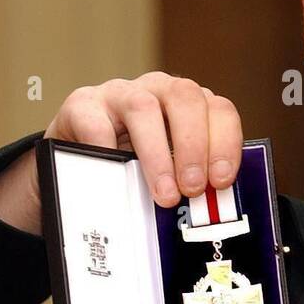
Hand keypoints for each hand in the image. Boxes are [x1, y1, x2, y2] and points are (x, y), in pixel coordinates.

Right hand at [0, 72, 242, 234]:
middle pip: (185, 97)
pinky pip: (95, 122)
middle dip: (194, 145)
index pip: (219, 108)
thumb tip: (212, 214)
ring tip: (163, 194)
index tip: (221, 180)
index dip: (225, 143)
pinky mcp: (82, 104)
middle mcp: (157, 90)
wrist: (78, 163)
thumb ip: (191, 180)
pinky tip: (114, 178)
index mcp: (188, 104)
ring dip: (157, 154)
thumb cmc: (132, 167)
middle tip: (193, 188)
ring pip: (142, 107)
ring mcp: (118, 93)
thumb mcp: (169, 170)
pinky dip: (106, 150)